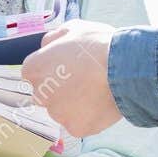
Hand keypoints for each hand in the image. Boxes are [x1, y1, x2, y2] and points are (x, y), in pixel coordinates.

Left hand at [21, 19, 122, 137]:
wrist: (125, 68)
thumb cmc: (98, 45)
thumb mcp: (73, 28)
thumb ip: (53, 38)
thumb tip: (47, 45)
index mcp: (34, 68)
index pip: (32, 74)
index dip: (49, 70)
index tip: (65, 68)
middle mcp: (40, 94)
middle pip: (45, 95)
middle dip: (58, 90)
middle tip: (82, 81)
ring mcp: (57, 113)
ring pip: (62, 112)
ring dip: (74, 105)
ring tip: (96, 91)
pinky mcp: (75, 128)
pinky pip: (79, 124)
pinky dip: (88, 117)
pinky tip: (101, 104)